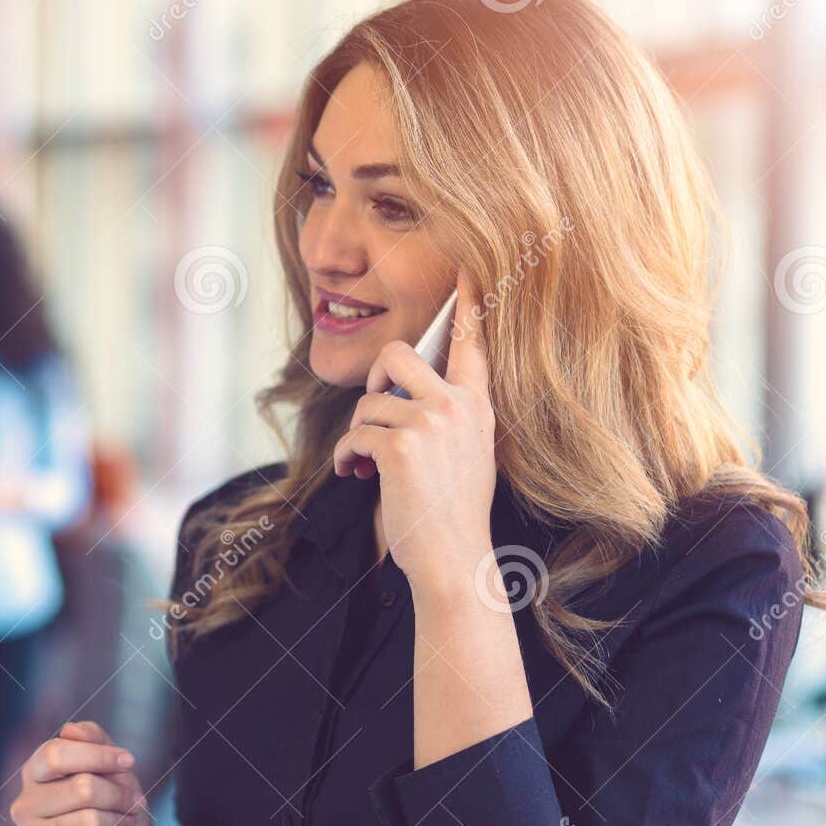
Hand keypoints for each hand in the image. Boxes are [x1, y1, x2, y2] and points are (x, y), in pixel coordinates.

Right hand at [11, 721, 164, 825]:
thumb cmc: (113, 807)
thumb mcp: (109, 765)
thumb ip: (92, 739)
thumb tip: (70, 730)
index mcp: (34, 773)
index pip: (57, 754)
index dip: (99, 755)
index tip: (129, 762)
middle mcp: (24, 806)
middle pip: (81, 788)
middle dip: (119, 794)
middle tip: (135, 803)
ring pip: (90, 822)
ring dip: (119, 822)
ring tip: (125, 823)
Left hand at [331, 273, 495, 590]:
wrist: (452, 557)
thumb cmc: (452, 510)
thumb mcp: (466, 452)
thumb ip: (444, 415)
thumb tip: (395, 391)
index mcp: (477, 405)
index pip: (472, 344)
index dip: (467, 304)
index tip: (465, 268)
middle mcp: (457, 406)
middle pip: (399, 353)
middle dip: (374, 378)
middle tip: (374, 408)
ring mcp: (429, 423)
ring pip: (368, 400)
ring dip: (358, 432)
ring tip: (367, 462)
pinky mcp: (398, 445)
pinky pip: (355, 434)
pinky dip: (348, 457)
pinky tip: (357, 476)